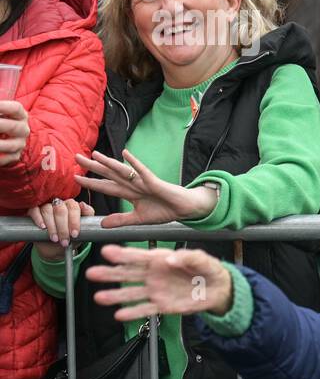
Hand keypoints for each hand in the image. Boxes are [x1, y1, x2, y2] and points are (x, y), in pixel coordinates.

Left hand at [0, 100, 29, 166]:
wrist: (13, 136)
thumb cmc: (3, 119)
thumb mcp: (3, 113)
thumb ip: (0, 110)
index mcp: (20, 115)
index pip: (15, 108)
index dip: (3, 107)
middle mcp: (23, 129)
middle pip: (12, 127)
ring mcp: (20, 143)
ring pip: (10, 145)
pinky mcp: (15, 156)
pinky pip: (6, 159)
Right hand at [29, 198, 93, 257]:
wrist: (55, 248)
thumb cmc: (70, 237)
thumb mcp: (82, 230)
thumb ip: (87, 215)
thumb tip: (83, 205)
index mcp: (72, 206)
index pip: (74, 207)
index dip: (74, 221)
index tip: (74, 234)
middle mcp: (59, 204)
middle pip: (60, 209)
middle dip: (63, 227)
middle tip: (64, 240)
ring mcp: (46, 206)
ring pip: (48, 210)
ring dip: (52, 226)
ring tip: (54, 238)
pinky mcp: (34, 211)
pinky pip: (34, 210)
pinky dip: (38, 218)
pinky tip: (43, 227)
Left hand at [74, 150, 217, 227]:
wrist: (184, 208)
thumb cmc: (164, 210)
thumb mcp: (138, 218)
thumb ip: (121, 219)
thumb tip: (102, 224)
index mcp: (129, 193)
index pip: (106, 186)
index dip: (91, 182)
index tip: (75, 177)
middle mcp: (133, 185)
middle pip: (109, 174)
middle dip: (92, 166)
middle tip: (76, 156)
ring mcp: (143, 182)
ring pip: (122, 171)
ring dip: (108, 162)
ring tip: (94, 154)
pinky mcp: (154, 182)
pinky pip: (142, 172)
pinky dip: (134, 163)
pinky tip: (125, 154)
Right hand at [85, 244, 232, 320]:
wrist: (218, 288)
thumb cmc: (207, 269)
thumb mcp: (201, 259)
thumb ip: (187, 257)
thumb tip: (169, 259)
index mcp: (161, 260)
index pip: (139, 256)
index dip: (123, 254)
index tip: (106, 251)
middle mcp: (154, 275)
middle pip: (128, 274)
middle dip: (110, 273)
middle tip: (93, 273)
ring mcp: (156, 291)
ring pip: (132, 293)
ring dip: (116, 295)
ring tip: (100, 297)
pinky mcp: (162, 305)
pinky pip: (145, 309)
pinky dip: (133, 313)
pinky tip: (120, 315)